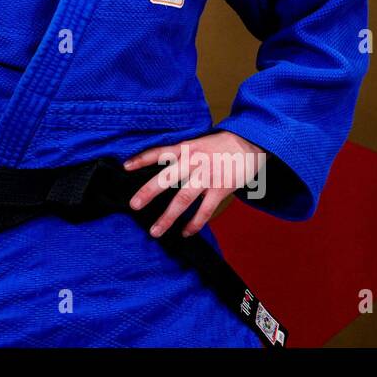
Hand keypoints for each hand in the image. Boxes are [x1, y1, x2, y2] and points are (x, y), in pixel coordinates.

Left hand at [123, 130, 266, 239]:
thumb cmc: (222, 144)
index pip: (159, 152)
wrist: (251, 143)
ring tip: (155, 231)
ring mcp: (207, 177)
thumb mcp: (199, 143)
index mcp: (186, 149)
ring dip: (167, 217)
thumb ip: (183, 155)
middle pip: (166, 179)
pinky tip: (185, 233)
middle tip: (133, 205)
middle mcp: (193, 162)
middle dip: (148, 192)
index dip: (142, 159)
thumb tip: (165, 170)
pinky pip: (204, 211)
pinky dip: (194, 224)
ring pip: (182, 200)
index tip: (125, 167)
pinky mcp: (221, 189)